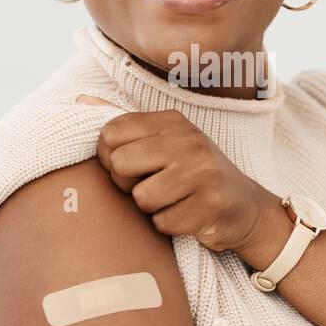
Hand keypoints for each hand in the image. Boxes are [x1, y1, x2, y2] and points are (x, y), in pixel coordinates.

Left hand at [75, 94, 277, 253]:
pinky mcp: (209, 206)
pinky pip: (162, 223)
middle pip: (120, 164)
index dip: (110, 157)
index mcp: (172, 121)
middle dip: (128, 184)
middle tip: (151, 185)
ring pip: (141, 198)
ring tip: (172, 200)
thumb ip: (123, 123)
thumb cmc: (193, 173)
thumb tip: (80, 100)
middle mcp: (188, 141)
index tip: (130, 166)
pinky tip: (186, 214)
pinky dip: (169, 225)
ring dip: (151, 208)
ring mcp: (202, 173)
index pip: (110, 133)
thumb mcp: (163, 141)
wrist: (244, 207)